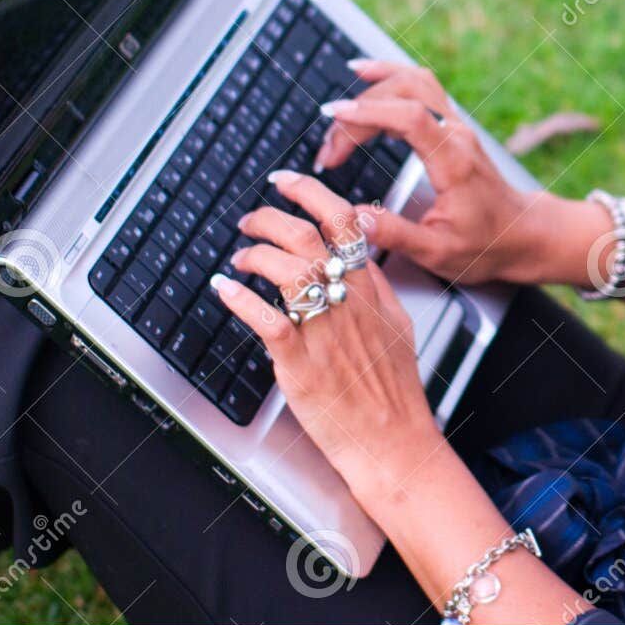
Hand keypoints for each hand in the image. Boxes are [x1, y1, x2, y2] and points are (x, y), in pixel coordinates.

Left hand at [210, 171, 440, 487]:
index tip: (289, 182)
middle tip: (251, 218)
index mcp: (373, 291)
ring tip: (239, 256)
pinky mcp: (302, 364)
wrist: (393, 441)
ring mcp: (325, 332)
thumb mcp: (398, 328)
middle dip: (271, 217)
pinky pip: (268, 320)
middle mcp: (350, 304)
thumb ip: (378, 290)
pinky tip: (225, 290)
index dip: (312, 193)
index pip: (346, 223)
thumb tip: (359, 259)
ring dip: (254, 253)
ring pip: (288, 269)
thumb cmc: (394, 393)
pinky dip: (241, 299)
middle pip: (308, 237)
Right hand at [315, 60, 561, 285]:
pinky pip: (421, 87)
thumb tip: (353, 218)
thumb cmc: (485, 244)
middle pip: (405, 95)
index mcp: (454, 162)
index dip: (370, 112)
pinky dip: (391, 77)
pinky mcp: (451, 126)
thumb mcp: (438, 252)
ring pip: (413, 83)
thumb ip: (396, 234)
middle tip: (329, 151)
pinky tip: (367, 75)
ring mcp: (456, 126)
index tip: (334, 116)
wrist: (522, 233)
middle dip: (359, 114)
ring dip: (372, 90)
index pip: (411, 118)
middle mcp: (457, 135)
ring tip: (335, 111)